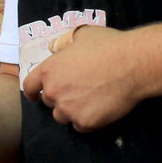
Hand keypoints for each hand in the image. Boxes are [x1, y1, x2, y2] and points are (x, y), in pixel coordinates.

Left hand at [21, 25, 143, 131]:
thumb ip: (64, 44)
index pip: (29, 86)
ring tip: (90, 100)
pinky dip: (88, 121)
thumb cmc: (109, 46)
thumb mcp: (82, 36)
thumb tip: (55, 47)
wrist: (133, 64)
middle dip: (60, 98)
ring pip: (63, 117)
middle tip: (78, 91)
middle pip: (49, 102)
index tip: (35, 96)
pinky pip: (80, 126)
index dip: (32, 92)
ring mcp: (68, 109)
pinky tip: (100, 109)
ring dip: (72, 111)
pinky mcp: (85, 122)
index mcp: (48, 70)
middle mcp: (54, 91)